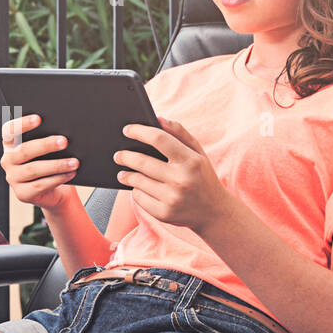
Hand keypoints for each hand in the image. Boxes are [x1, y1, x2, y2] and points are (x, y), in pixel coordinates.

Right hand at [0, 113, 77, 209]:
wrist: (53, 193)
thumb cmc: (50, 165)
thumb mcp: (47, 152)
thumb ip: (48, 141)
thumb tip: (62, 135)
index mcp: (11, 146)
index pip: (9, 130)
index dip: (22, 124)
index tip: (38, 118)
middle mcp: (8, 161)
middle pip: (24, 150)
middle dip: (45, 145)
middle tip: (64, 141)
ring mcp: (13, 178)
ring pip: (34, 169)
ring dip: (56, 164)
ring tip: (74, 162)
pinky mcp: (22, 193)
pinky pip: (40, 185)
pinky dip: (58, 178)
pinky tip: (70, 173)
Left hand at [113, 116, 231, 231]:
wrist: (214, 212)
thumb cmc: (202, 176)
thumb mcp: (198, 153)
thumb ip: (180, 133)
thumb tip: (159, 119)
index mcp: (190, 161)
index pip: (160, 139)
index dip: (140, 132)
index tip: (127, 130)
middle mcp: (181, 179)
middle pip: (142, 162)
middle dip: (125, 156)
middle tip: (118, 155)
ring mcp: (172, 198)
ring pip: (137, 181)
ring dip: (126, 175)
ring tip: (123, 173)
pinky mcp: (164, 213)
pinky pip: (139, 198)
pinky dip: (136, 191)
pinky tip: (138, 188)